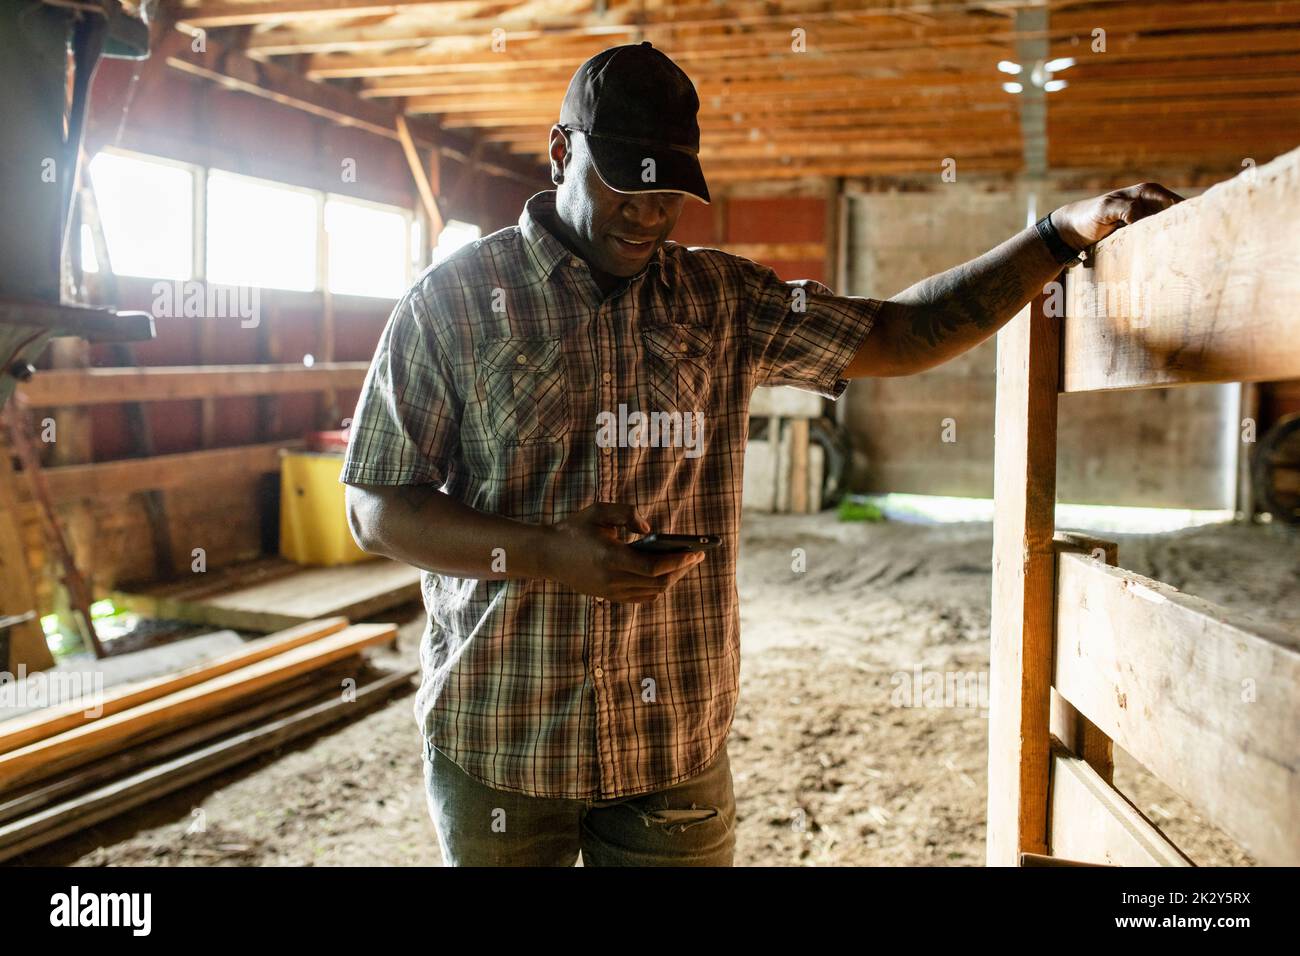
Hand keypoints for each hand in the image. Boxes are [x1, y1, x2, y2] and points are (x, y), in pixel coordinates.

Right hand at [540, 502, 705, 603]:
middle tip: (697, 556)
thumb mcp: (599, 511)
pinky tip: (668, 573)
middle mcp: (612, 579)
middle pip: (658, 582)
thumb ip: (628, 513)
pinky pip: (643, 597)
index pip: (653, 567)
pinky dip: (659, 587)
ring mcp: (611, 592)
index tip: (695, 552)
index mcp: (610, 557)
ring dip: (673, 579)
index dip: (678, 561)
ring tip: (686, 563)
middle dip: (682, 570)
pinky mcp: (610, 597)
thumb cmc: (575, 528)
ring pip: (653, 592)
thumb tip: (651, 531)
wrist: (548, 555)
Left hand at [1050, 182, 1184, 249]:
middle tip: (1189, 248)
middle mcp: (1152, 203)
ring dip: (1172, 241)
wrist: (1073, 231)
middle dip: (1183, 230)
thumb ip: (1126, 209)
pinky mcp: (1142, 234)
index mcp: (1148, 192)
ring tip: (1181, 255)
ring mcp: (1148, 219)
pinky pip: (1156, 240)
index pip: (1175, 202)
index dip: (1186, 215)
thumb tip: (1143, 217)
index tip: (1192, 231)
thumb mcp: (1105, 209)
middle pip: (1176, 217)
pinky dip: (1160, 248)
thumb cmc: (1089, 215)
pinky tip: (1165, 258)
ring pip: (1168, 230)